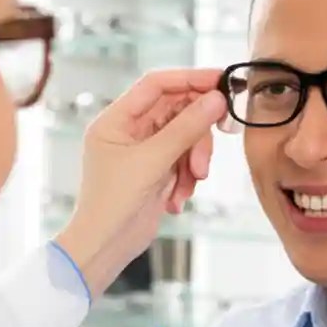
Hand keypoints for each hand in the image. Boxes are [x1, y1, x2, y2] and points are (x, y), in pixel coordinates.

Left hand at [56, 69, 226, 298]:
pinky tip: (176, 200)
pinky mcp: (156, 171)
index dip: (190, 79)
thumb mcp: (153, 161)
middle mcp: (129, 130)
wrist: (105, 247)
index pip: (157, 84)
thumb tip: (216, 99)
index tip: (221, 81)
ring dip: (195, 160)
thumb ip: (186, 128)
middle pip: (177, 111)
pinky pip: (184, 161)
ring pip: (186, 138)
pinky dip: (187, 178)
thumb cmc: (113, 203)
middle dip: (197, 133)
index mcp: (116, 119)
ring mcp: (144, 151)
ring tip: (190, 184)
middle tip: (214, 147)